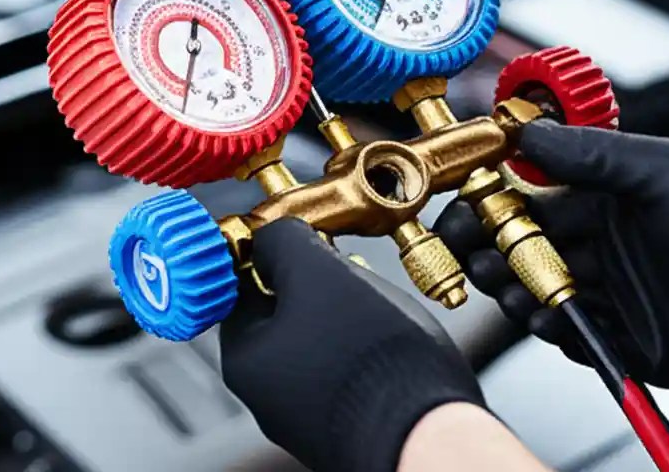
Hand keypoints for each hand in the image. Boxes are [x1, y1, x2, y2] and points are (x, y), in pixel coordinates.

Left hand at [221, 219, 484, 471]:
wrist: (427, 435)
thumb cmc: (371, 361)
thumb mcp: (318, 273)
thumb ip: (284, 243)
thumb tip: (271, 234)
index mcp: (246, 359)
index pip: (242, 287)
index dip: (274, 253)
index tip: (301, 237)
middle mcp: (268, 394)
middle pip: (282, 315)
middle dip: (317, 284)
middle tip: (347, 267)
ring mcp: (307, 413)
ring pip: (318, 342)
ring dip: (344, 315)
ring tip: (377, 307)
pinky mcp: (346, 424)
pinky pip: (347, 371)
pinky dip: (365, 349)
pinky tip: (391, 343)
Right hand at [436, 121, 668, 389]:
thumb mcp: (652, 165)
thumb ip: (585, 155)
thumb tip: (524, 135)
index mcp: (612, 207)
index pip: (535, 209)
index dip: (494, 211)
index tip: (462, 210)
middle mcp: (615, 254)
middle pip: (534, 258)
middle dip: (495, 255)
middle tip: (472, 254)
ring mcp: (628, 301)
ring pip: (553, 301)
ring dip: (521, 293)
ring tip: (508, 285)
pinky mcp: (645, 346)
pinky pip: (589, 343)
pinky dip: (563, 332)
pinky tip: (548, 317)